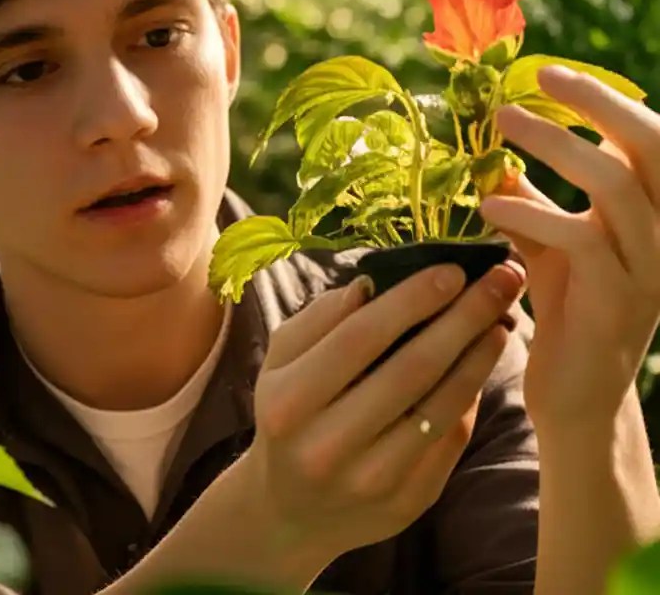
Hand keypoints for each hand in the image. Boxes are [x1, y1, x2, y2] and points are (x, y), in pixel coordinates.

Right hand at [241, 262, 524, 561]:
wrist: (290, 510)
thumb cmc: (288, 415)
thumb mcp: (279, 365)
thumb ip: (318, 321)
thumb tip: (371, 284)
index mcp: (288, 404)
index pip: (358, 339)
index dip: (411, 300)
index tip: (452, 269)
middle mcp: (328, 446)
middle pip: (411, 370)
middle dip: (464, 317)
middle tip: (502, 280)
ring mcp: (372, 479)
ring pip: (442, 406)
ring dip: (480, 356)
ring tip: (502, 318)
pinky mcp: (409, 501)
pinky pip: (451, 437)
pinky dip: (470, 395)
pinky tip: (481, 363)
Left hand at [480, 65, 659, 432]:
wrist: (578, 399)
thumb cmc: (566, 316)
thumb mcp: (551, 247)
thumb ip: (532, 200)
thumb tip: (493, 157)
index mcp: (659, 216)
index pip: (654, 140)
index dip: (608, 101)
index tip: (547, 74)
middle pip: (655, 147)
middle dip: (599, 103)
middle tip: (540, 77)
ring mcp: (649, 269)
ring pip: (618, 186)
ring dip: (556, 148)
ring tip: (500, 128)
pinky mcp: (617, 300)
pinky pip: (580, 239)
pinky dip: (531, 214)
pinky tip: (488, 207)